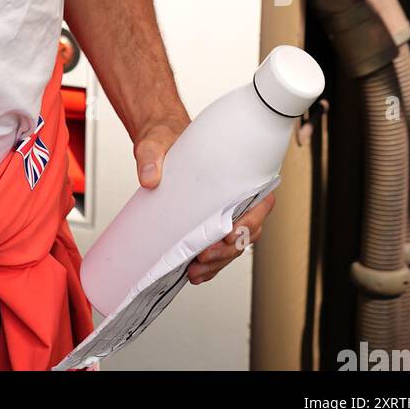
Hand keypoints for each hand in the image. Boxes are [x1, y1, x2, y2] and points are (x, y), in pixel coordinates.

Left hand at [132, 114, 276, 285]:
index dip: (251, 222)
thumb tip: (149, 178)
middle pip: (247, 231)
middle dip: (228, 250)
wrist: (156, 140)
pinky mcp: (205, 222)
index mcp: (235, 173)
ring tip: (196, 271)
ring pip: (232, 245)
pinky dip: (208, 264)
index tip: (230, 234)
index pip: (259, 202)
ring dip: (218, 262)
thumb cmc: (165, 137)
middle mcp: (233, 195)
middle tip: (205, 256)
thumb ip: (150, 156)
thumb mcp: (155, 142)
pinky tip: (194, 272)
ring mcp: (220, 211)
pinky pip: (216, 248)